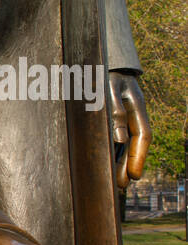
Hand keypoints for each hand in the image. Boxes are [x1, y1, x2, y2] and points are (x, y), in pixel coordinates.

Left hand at [109, 71, 150, 186]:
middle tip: (121, 185)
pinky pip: (116, 135)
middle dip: (128, 165)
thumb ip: (115, 110)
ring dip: (121, 160)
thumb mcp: (109, 88)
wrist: (101, 59)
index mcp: (137, 107)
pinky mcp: (114, 115)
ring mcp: (125, 115)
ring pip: (126, 142)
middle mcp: (133, 113)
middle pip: (134, 144)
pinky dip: (114, 149)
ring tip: (116, 181)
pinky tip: (108, 161)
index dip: (139, 157)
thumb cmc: (106, 72)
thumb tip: (119, 138)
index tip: (135, 176)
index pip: (142, 136)